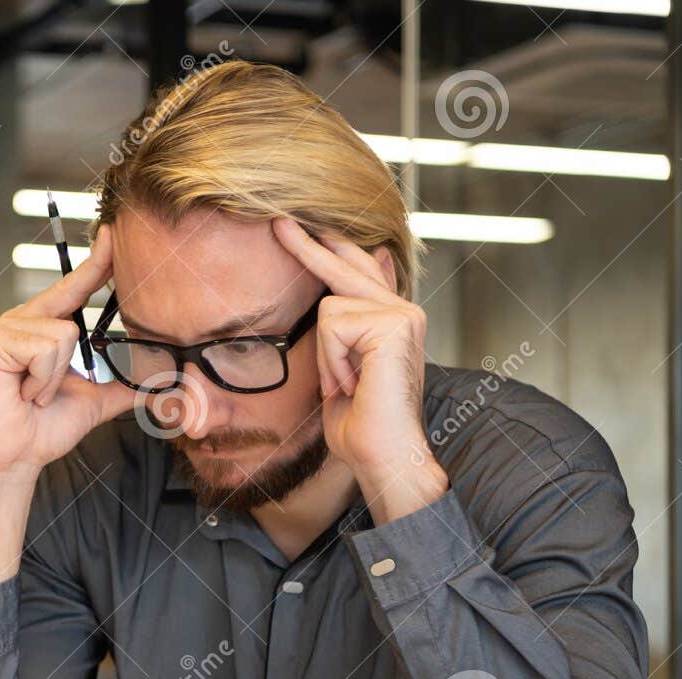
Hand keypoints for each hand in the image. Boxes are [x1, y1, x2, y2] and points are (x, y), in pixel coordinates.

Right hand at [0, 228, 134, 479]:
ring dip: (56, 376)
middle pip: (72, 303)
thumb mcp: (96, 401)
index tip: (113, 232)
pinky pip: (46, 348)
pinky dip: (43, 379)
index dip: (96, 260)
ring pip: (64, 332)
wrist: (15, 458)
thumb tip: (164, 384)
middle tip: (48, 392)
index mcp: (44, 325)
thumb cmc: (44, 428)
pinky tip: (25, 394)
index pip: (75, 285)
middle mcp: (23, 319)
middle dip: (71, 354)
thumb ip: (126, 385)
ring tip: (35, 395)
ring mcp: (5, 328)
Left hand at [272, 217, 446, 523]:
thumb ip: (341, 331)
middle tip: (277, 221)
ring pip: (330, 308)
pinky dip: (334, 360)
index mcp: (393, 318)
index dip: (331, 247)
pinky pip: (334, 325)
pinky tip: (354, 383)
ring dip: (327, 356)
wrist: (382, 455)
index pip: (358, 270)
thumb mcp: (342, 370)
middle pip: (346, 265)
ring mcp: (404, 314)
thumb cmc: (361, 424)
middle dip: (308, 246)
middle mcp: (404, 310)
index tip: (306, 224)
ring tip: (348, 385)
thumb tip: (334, 300)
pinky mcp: (395, 324)